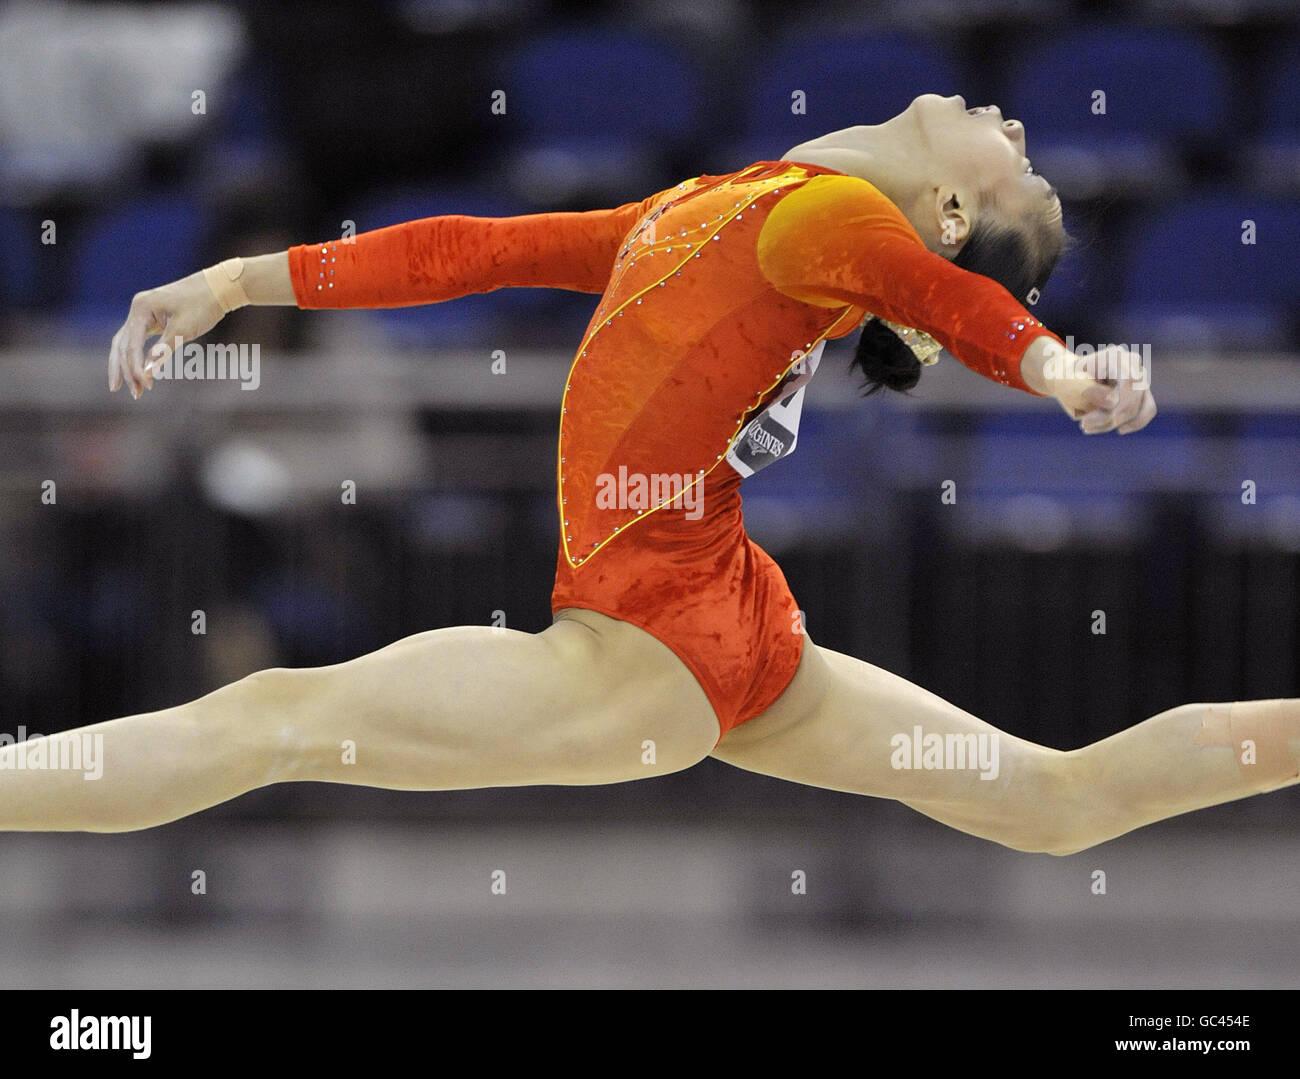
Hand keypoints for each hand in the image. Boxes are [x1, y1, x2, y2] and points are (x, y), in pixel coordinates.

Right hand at [108, 270, 224, 397]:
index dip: (136, 368)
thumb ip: (163, 351)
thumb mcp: (184, 330)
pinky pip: (138, 340)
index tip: (146, 386)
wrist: (219, 287)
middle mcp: (137, 309)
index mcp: (141, 308)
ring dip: (128, 366)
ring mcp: (143, 313)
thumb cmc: (203, 305)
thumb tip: (147, 373)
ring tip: (134, 389)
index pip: (131, 344)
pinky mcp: (152, 318)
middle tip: (133, 394)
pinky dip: (138, 356)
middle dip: (125, 370)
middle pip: (121, 345)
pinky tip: (140, 372)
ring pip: (126, 343)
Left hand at [1032, 342, 1156, 435]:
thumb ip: (1084, 390)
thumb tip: (1112, 402)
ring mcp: (1140, 378)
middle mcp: (1132, 364)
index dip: (1111, 400)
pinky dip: (1133, 423)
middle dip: (1109, 417)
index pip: (1128, 380)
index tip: (1085, 410)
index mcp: (1114, 356)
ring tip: (1089, 425)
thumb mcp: (1066, 384)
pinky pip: (1147, 410)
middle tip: (1084, 424)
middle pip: (1133, 397)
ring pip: (1140, 407)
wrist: (1070, 378)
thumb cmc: (1066, 379)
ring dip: (1115, 422)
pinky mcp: (1142, 393)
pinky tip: (1118, 429)